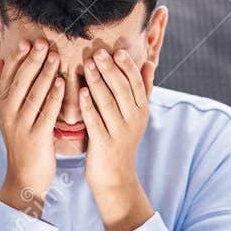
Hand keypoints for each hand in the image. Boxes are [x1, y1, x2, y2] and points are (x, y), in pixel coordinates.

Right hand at [0, 39, 63, 214]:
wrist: (24, 178)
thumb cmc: (22, 142)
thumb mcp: (8, 113)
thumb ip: (4, 86)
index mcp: (2, 105)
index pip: (9, 75)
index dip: (18, 57)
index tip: (28, 41)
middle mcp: (9, 113)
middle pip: (21, 81)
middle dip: (33, 60)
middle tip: (44, 41)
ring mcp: (21, 125)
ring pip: (33, 94)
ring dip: (45, 73)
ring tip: (55, 55)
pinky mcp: (36, 137)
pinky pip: (46, 113)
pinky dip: (53, 96)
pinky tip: (61, 83)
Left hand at [82, 48, 155, 230]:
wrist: (116, 179)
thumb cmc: (120, 142)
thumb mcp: (135, 117)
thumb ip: (141, 90)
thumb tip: (149, 63)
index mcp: (140, 111)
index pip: (135, 83)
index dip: (127, 66)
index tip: (116, 50)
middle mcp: (132, 120)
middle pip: (122, 90)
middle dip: (111, 69)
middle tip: (99, 52)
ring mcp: (119, 133)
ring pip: (108, 102)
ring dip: (98, 82)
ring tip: (89, 64)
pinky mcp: (103, 145)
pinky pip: (95, 121)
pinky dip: (88, 106)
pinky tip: (81, 92)